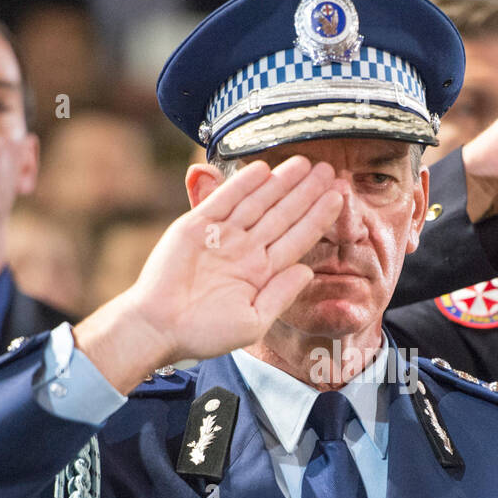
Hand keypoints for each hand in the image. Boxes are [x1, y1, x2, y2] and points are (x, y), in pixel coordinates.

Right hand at [74, 156, 342, 391]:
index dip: (318, 217)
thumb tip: (308, 270)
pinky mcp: (196, 227)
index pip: (298, 238)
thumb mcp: (253, 323)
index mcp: (261, 273)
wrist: (159, 328)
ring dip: (281, 183)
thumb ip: (280, 295)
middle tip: (330, 170)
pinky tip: (263, 170)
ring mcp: (221, 236)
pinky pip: (224, 200)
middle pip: (283, 215)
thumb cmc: (204, 334)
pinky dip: (242, 185)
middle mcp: (245, 250)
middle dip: (306, 192)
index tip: (338, 197)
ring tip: (304, 163)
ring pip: (258, 203)